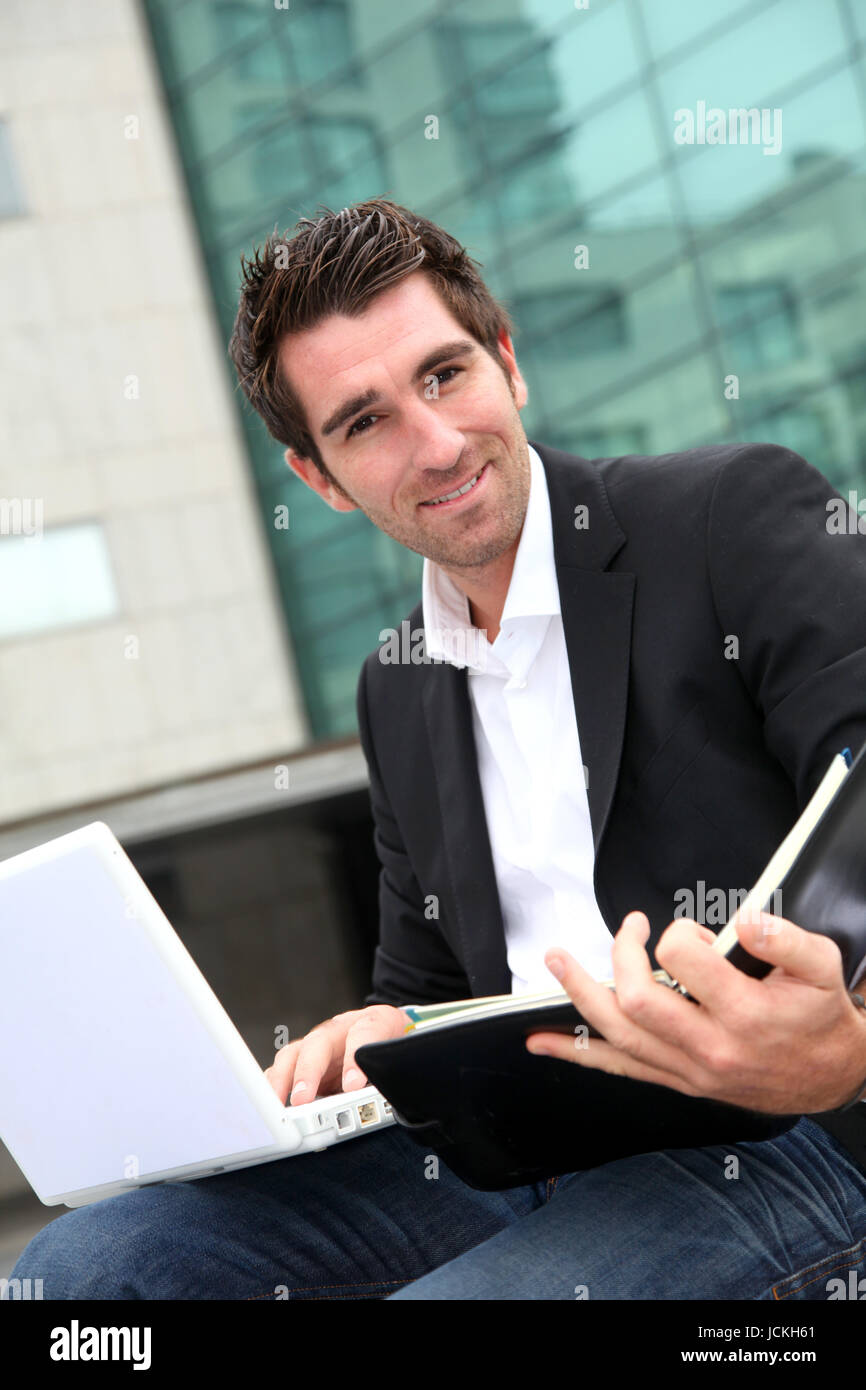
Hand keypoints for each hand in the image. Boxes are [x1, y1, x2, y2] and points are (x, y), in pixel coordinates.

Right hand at [264, 1005, 408, 1104]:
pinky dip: (275, 1088)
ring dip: (283, 1082)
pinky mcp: (304, 1062)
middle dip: (308, 1072)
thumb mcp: (402, 1054)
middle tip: (303, 1099)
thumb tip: (385, 1099)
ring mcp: (318, 1044)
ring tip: (280, 1108)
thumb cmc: (395, 1043)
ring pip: (293, 1055)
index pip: (364, 1034)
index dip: (356, 1059)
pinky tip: (273, 1106)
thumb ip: (392, 1071)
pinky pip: (283, 1071)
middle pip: (318, 1043)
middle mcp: (339, 1030)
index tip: (353, 1086)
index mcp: (372, 1023)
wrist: (388, 1031)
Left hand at [525, 907, 865, 1113]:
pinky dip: (578, 1053)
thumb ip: (785, 938)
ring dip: (579, 997)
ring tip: (556, 963)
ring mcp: (690, 1069)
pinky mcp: (679, 1080)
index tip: (691, 933)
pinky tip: (544, 1042)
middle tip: (629, 930)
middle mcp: (710, 1047)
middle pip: (637, 1003)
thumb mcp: (822, 967)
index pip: (682, 962)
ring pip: (619, 1037)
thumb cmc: (820, 1018)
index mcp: (744, 1014)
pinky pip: (621, 1068)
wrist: (833, 1076)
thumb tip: (744, 920)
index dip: (677, 935)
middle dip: (620, 956)